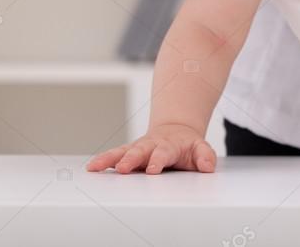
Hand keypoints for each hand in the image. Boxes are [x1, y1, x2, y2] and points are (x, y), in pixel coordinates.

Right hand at [86, 124, 216, 174]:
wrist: (176, 130)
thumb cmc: (186, 145)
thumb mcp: (201, 148)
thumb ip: (205, 156)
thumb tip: (207, 165)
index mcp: (169, 145)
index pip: (163, 153)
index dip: (157, 161)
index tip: (151, 170)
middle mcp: (150, 145)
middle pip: (138, 151)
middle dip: (130, 159)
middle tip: (122, 167)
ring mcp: (138, 148)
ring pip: (122, 151)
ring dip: (109, 159)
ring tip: (95, 166)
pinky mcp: (128, 152)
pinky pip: (114, 155)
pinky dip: (103, 160)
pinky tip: (92, 167)